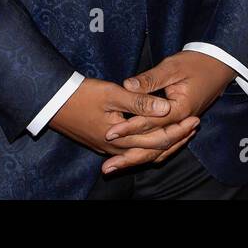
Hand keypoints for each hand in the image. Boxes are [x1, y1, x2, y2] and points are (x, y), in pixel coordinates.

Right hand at [48, 77, 200, 174]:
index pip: (159, 139)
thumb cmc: (81, 94)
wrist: (51, 102)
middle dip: (176, 138)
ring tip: (181, 133)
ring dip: (163, 144)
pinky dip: (147, 146)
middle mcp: (117, 149)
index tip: (195, 119)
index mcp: (122, 138)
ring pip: (143, 153)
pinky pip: (132, 151)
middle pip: (154, 150)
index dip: (179, 130)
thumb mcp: (112, 94)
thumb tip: (165, 108)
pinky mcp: (103, 145)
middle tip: (194, 126)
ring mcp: (109, 149)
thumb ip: (140, 102)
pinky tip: (153, 139)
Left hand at [100, 50, 235, 170]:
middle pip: (155, 142)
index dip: (129, 128)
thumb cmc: (196, 63)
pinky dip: (151, 152)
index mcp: (181, 109)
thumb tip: (128, 86)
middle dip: (130, 153)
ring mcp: (183, 125)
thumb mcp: (172, 67)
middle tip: (108, 164)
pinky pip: (166, 145)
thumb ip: (150, 79)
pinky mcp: (181, 124)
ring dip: (138, 157)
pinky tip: (136, 157)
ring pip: (160, 148)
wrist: (219, 66)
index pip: (150, 122)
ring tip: (116, 165)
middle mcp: (183, 122)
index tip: (110, 133)